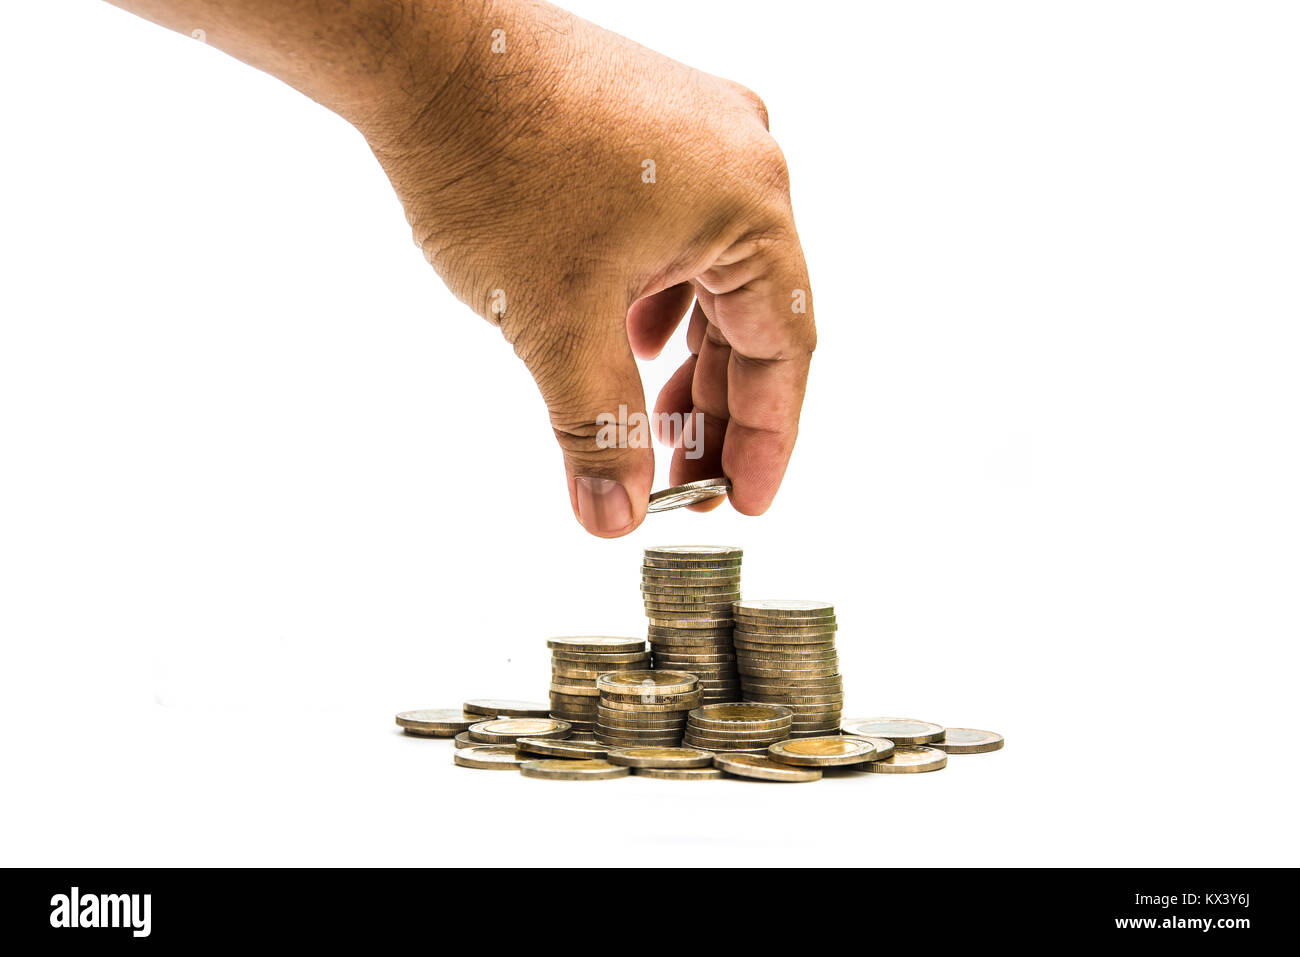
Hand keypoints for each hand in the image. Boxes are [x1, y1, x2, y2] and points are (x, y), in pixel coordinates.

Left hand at [362, 2, 815, 536]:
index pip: (783, 349)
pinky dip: (658, 302)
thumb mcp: (555, 322)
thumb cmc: (495, 158)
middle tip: (686, 482)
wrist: (426, 53)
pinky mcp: (651, 129)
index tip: (743, 500)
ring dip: (684, 360)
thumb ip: (598, 430)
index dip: (766, 438)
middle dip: (715, 410)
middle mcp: (742, 161)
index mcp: (750, 203)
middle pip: (752, 317)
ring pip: (712, 279)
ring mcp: (698, 137)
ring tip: (652, 425)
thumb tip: (613, 514)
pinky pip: (678, 237)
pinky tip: (624, 341)